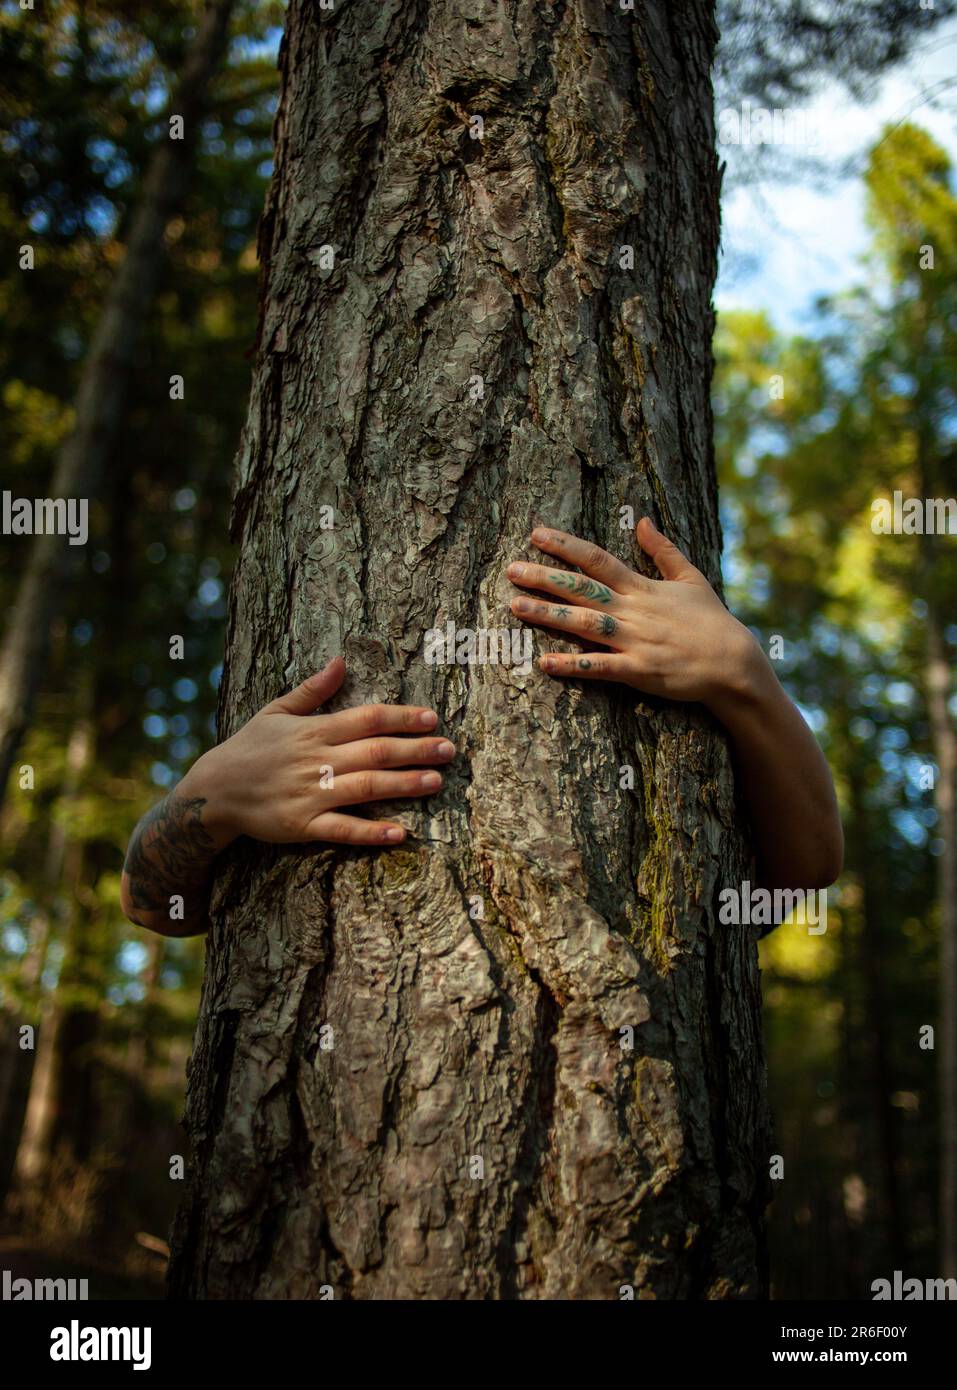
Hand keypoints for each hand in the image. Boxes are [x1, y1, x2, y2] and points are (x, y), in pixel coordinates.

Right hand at [179, 657, 453, 846]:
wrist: (214, 790)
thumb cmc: (249, 747)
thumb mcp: (275, 711)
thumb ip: (312, 690)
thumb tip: (340, 661)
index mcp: (313, 730)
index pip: (366, 719)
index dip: (401, 718)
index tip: (431, 718)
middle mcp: (316, 761)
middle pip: (375, 752)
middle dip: (415, 750)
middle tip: (449, 749)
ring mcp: (311, 795)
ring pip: (366, 787)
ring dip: (404, 785)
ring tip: (436, 781)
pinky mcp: (303, 826)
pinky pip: (343, 830)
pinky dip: (372, 832)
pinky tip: (401, 833)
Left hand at [506, 518, 761, 710]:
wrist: (734, 663)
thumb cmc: (712, 622)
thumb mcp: (691, 578)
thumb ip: (663, 550)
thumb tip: (644, 520)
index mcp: (643, 587)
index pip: (597, 560)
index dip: (566, 546)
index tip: (536, 534)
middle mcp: (634, 610)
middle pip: (582, 589)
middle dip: (545, 577)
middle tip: (511, 570)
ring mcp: (635, 640)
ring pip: (584, 623)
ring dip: (549, 615)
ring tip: (516, 606)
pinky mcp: (639, 670)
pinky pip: (600, 667)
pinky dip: (573, 664)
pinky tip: (545, 662)